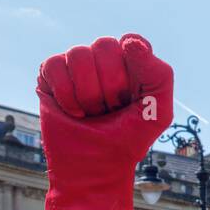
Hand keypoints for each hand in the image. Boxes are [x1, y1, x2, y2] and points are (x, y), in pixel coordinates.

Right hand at [36, 33, 173, 209]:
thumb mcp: (157, 113)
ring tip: (93, 113)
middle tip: (111, 110)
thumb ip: (158, 74)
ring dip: (89, 94)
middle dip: (111, 86)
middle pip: (104, 46)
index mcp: (131, 64)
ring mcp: (76, 66)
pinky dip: (66, 95)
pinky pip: (54, 65)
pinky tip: (74, 113)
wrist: (95, 167)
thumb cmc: (128, 141)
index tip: (133, 97)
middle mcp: (103, 60)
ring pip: (79, 54)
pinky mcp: (50, 75)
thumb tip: (130, 42)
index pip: (131, 43)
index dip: (132, 69)